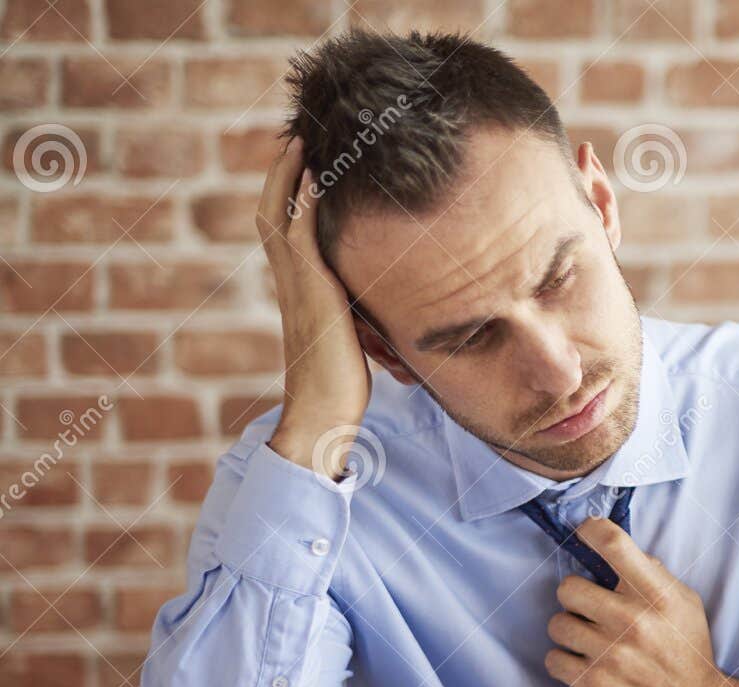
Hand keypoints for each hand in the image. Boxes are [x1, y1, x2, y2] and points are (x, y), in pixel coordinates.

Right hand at [256, 136, 371, 478]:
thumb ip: (356, 311)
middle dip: (281, 174)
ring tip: (301, 143)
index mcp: (297, 289)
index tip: (300, 166)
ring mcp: (297, 285)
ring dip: (288, 176)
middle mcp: (290, 281)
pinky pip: (303, 237)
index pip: (283, 230)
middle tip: (295, 139)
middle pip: (272, 211)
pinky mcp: (314, 293)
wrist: (324, 412)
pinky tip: (316, 176)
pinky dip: (305, 204)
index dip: (286, 196)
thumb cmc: (341, 384)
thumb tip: (383, 308)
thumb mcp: (351, 336)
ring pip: (279, 216)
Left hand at [545, 518, 738, 686]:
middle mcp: (632, 621)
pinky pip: (554, 659)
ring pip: (557, 624)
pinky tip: (583, 662)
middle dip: (575, 596)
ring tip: (588, 639)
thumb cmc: (688, 652)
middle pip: (568, 587)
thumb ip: (654, 576)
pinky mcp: (595, 685)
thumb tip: (619, 553)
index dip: (591, 530)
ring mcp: (610, 654)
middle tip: (588, 608)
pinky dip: (564, 661)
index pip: (614, 545)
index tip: (584, 532)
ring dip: (569, 630)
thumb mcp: (687, 604)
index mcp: (658, 596)